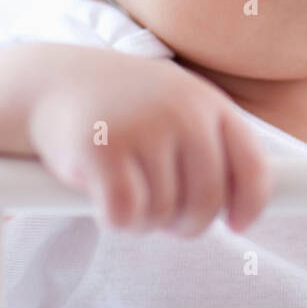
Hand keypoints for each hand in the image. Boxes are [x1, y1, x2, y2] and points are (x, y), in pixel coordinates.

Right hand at [25, 45, 270, 236]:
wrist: (53, 82)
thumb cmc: (124, 105)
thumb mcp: (178, 107)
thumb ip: (212, 145)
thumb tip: (244, 205)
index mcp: (208, 103)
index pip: (252, 166)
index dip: (250, 204)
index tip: (238, 225)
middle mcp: (182, 113)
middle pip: (207, 201)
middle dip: (188, 224)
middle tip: (168, 221)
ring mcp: (143, 129)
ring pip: (163, 213)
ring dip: (145, 219)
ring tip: (129, 192)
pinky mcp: (103, 151)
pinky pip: (127, 215)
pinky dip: (117, 221)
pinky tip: (104, 201)